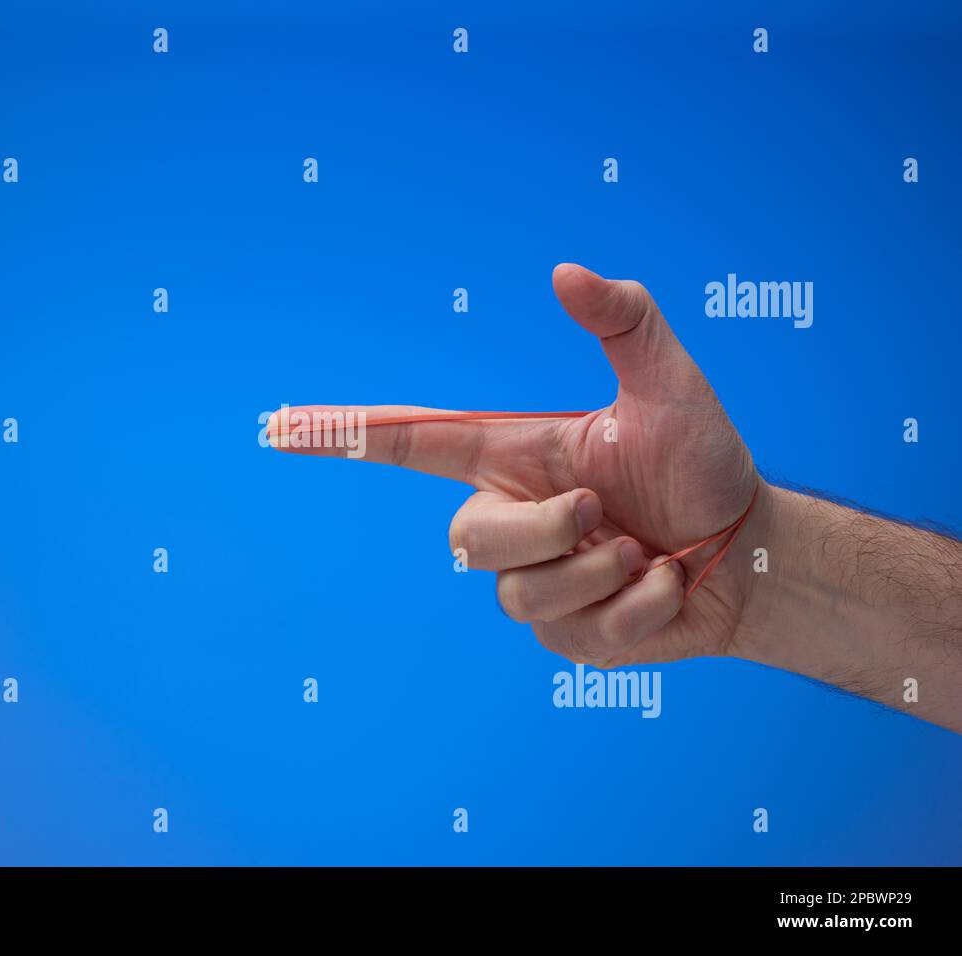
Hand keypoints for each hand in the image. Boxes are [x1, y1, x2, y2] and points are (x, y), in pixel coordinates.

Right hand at [268, 263, 762, 668]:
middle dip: (550, 530)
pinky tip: (665, 588)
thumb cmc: (704, 464)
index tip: (277, 425)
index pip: (410, 443)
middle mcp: (510, 518)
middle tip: (615, 515)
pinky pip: (574, 635)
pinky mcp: (563, 637)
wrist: (750, 555)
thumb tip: (564, 271)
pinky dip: (638, 609)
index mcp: (513, 456)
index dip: (342, 434)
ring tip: (648, 553)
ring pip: (518, 596)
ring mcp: (533, 583)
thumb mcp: (671, 385)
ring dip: (604, 572)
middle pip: (466, 539)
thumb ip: (624, 321)